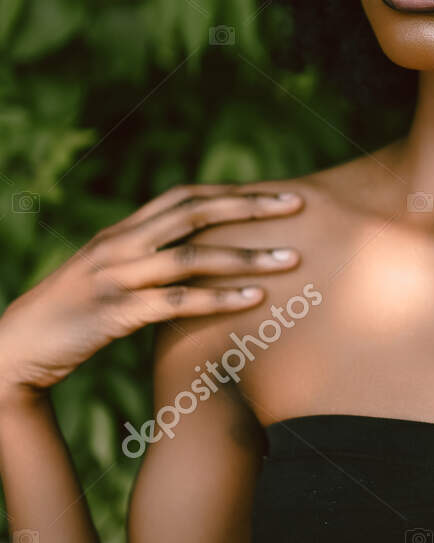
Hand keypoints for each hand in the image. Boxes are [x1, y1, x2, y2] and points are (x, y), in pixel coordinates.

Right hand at [0, 183, 303, 400]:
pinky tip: (254, 300)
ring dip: (246, 256)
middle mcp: (119, 245)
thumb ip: (146, 263)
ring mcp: (115, 277)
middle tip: (297, 206)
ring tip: (291, 259)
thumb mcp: (108, 278)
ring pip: (191, 257)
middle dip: (249, 208)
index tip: (276, 193)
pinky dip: (218, 299)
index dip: (231, 193)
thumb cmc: (70, 318)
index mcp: (121, 232)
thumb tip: (195, 260)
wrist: (14, 349)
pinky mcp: (113, 313)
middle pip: (194, 213)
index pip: (184, 198)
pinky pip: (175, 302)